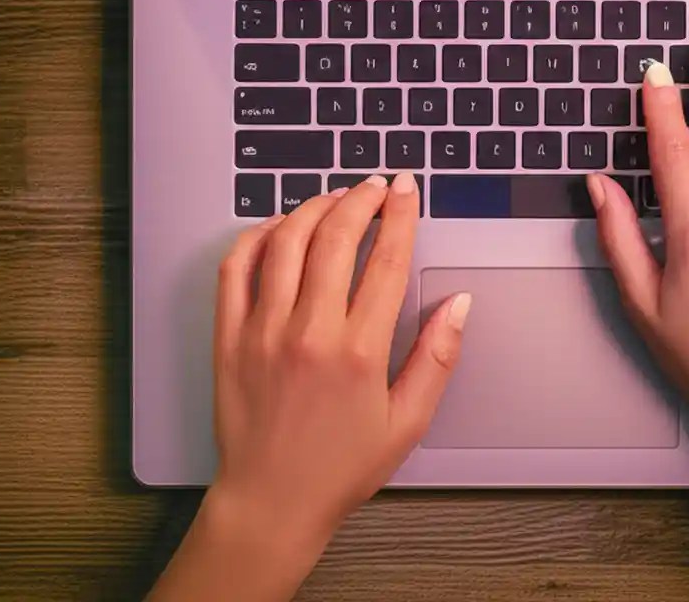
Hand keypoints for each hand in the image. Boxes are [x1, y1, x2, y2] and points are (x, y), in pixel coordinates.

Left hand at [211, 173, 470, 532]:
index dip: (401, 215)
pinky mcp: (229, 337)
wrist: (272, 501)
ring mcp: (263, 330)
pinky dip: (257, 236)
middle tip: (375, 186)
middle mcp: (309, 331)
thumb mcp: (408, 421)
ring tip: (335, 199)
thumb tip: (459, 303)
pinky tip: (280, 229)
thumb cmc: (341, 467)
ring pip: (286, 241)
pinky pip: (236, 267)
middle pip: (336, 237)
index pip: (387, 260)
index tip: (406, 189)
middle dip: (361, 199)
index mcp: (359, 351)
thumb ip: (437, 356)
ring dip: (314, 208)